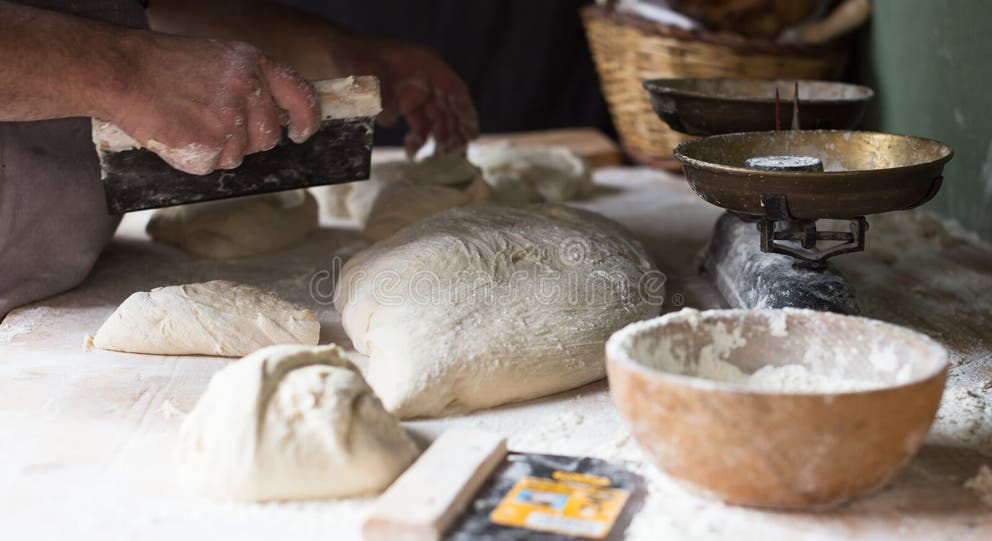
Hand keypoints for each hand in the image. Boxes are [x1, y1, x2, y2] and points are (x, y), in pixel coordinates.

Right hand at [106, 32, 319, 174]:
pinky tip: (179, 133)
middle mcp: (249, 91)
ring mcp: (230, 120)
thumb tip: (274, 114)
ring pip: (241, 155)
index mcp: (255, 64)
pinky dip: (197, 157)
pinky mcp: (210, 146)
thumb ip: (251, 83)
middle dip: (249, 139)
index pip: (301, 96)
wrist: (124, 72)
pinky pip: (214, 165)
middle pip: (269, 137)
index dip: (307, 119)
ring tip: (190, 121)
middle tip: (214, 122)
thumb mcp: (220, 59)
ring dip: (219, 148)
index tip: (301, 131)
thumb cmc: (166, 65)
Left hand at [322, 35, 477, 156]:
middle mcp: (424, 80)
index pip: (453, 88)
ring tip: (437, 156)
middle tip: (453, 152)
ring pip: (436, 120)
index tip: (471, 133)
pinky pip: (419, 126)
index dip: (465, 111)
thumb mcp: (364, 73)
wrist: (332, 60)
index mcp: (424, 65)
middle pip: (449, 108)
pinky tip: (411, 151)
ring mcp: (415, 94)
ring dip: (438, 139)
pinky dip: (418, 140)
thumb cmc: (351, 60)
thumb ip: (380, 94)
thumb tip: (391, 117)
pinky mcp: (404, 106)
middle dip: (454, 131)